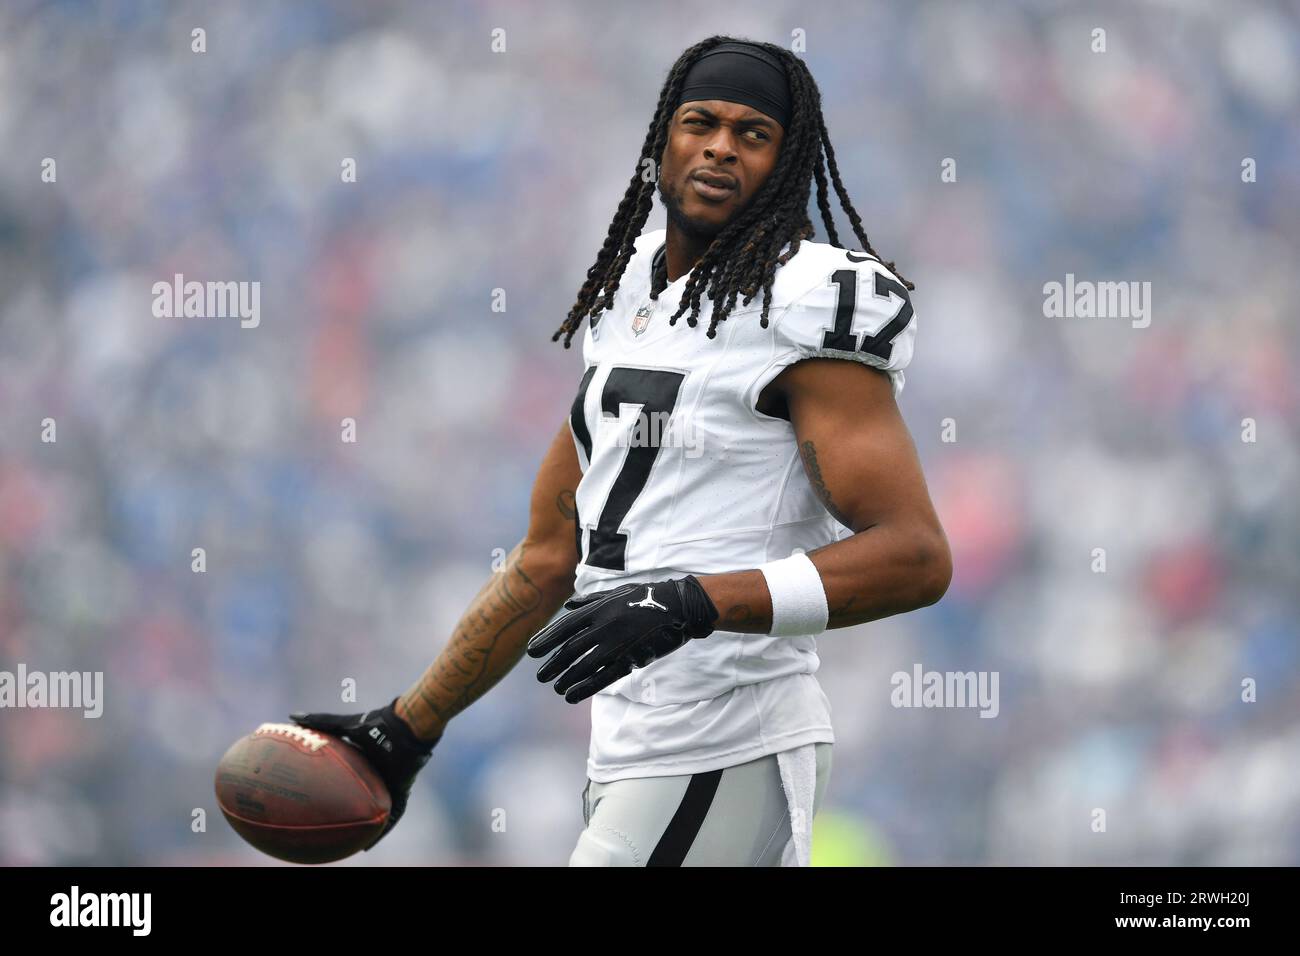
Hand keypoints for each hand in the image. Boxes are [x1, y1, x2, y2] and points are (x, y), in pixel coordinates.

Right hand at [288, 697, 437, 848]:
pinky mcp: (401, 789)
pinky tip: (373, 842)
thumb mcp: (344, 725)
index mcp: (363, 760)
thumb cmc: (376, 725)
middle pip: (361, 795)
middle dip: (350, 809)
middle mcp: (376, 772)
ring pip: (376, 808)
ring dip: (367, 823)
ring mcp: (389, 782)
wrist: (405, 728)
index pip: (346, 778)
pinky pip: (394, 813)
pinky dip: (385, 827)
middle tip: (333, 823)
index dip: (334, 788)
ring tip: (352, 841)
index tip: (319, 800)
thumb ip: (321, 721)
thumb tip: (293, 716)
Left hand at [526, 575, 718, 703]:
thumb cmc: (647, 597)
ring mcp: (617, 644)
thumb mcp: (616, 592)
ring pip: (584, 665)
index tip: (532, 650)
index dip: (546, 639)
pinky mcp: (631, 659)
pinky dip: (585, 688)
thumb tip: (568, 605)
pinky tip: (571, 696)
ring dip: (566, 678)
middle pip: (571, 649)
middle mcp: (604, 626)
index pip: (565, 626)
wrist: (680, 606)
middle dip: (553, 664)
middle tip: (540, 676)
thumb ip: (591, 600)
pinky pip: (604, 677)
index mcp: (599, 608)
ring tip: (554, 687)